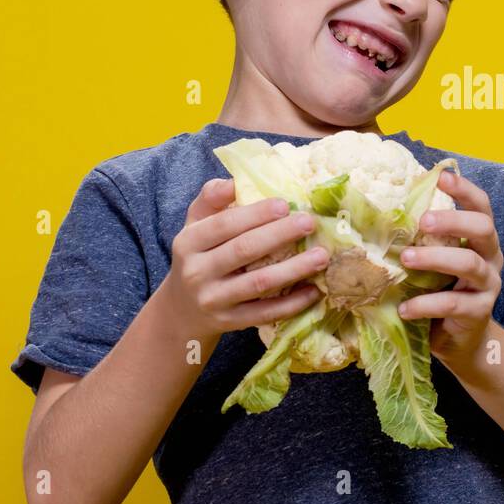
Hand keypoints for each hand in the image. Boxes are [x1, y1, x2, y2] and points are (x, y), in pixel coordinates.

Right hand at [160, 178, 330, 339]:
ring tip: (321, 256)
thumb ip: (212, 199)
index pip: (224, 224)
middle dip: (280, 234)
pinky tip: (314, 291)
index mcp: (188, 242)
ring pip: (259, 283)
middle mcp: (197, 272)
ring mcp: (213, 300)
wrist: (181, 310)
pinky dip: (291, 303)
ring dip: (294, 269)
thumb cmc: (198, 256)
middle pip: (244, 250)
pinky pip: (265, 313)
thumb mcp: (195, 225)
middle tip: (310, 222)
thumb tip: (234, 181)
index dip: (255, 214)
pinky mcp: (229, 322)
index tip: (285, 204)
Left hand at [397, 169, 503, 371]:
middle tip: (422, 221)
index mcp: (480, 239)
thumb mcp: (435, 263)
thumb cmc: (442, 292)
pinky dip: (426, 304)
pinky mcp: (479, 313)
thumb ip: (422, 241)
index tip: (442, 177)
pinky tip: (404, 307)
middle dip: (453, 221)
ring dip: (435, 259)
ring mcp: (488, 285)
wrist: (461, 341)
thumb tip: (379, 215)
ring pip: (469, 264)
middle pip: (483, 228)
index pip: (481, 206)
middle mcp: (490, 257)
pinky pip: (453, 304)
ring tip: (405, 259)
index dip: (464, 189)